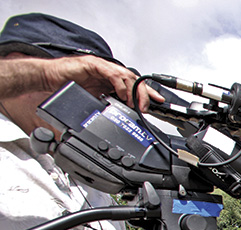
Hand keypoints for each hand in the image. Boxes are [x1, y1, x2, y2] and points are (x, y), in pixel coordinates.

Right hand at [41, 55, 162, 110]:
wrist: (48, 78)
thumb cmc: (67, 87)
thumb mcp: (93, 102)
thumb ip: (107, 107)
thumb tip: (121, 121)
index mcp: (110, 80)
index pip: (134, 85)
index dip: (147, 93)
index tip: (159, 102)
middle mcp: (109, 72)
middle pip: (134, 80)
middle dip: (144, 94)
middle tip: (148, 106)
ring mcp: (102, 67)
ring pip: (126, 76)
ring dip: (134, 91)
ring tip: (136, 103)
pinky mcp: (92, 65)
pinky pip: (111, 73)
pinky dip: (119, 84)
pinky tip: (122, 94)